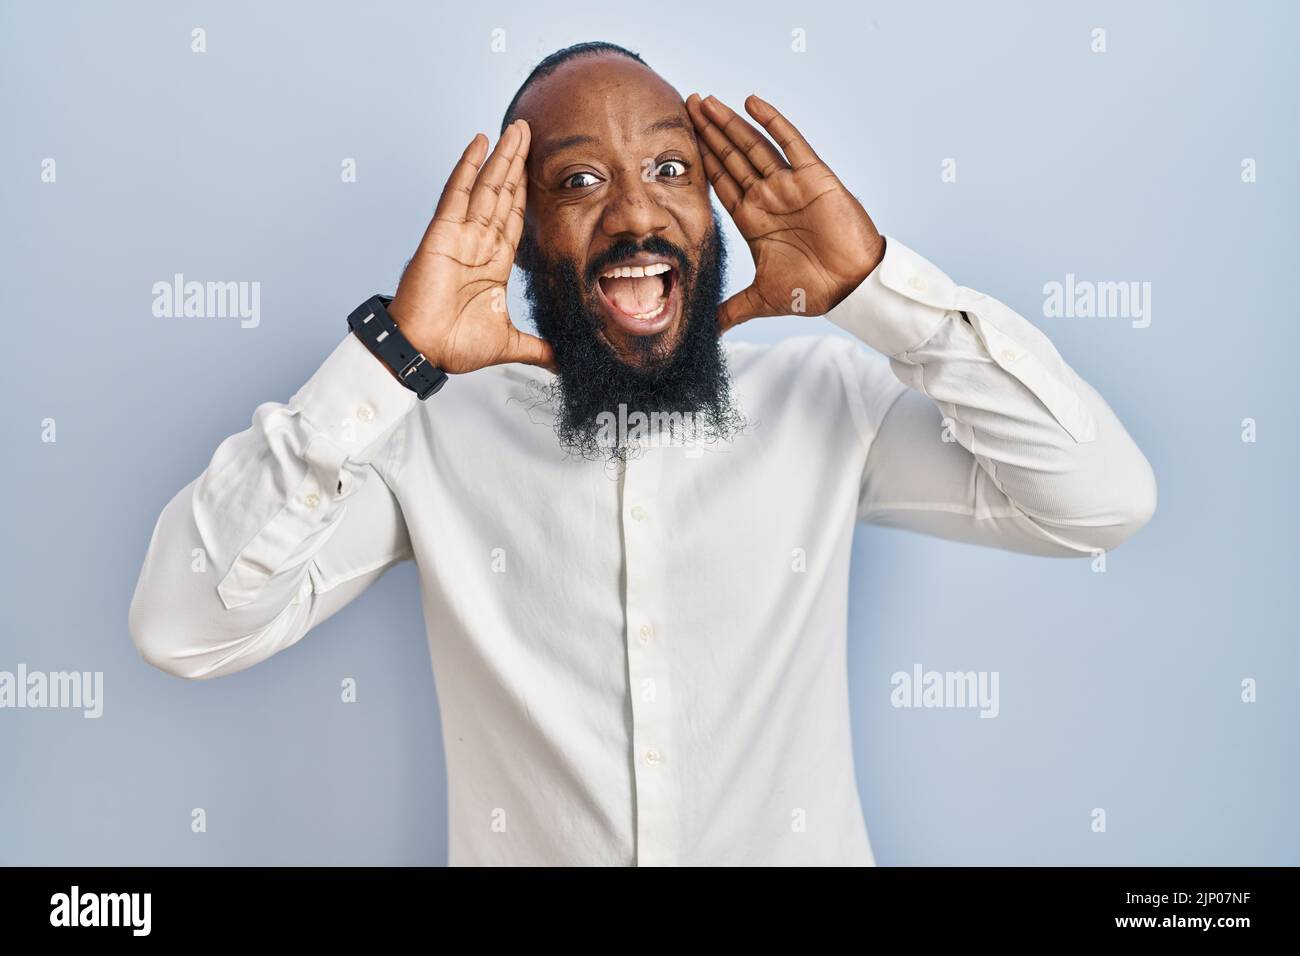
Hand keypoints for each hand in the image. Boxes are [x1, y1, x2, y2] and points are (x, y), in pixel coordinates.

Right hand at [388, 120, 554, 373]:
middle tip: (529, 130)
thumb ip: (537, 348)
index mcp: (493, 264)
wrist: (424, 352)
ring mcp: (459, 235)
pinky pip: (457, 193)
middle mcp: (477, 244)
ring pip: (485, 187)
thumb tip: (563, 362)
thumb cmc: (454, 347)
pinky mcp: (441, 233)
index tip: (539, 167)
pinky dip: (468, 166)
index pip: (515, 219)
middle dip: (517, 163)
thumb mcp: (509, 345)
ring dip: (501, 157)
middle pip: (502, 194)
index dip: (526, 192)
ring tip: (515, 129)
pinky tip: (479, 143)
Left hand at [685, 93, 884, 331]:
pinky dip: (772, 122)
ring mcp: (789, 185)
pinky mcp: (813, 177)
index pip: (720, 183)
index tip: (678, 141)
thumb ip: (732, 310)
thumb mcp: (761, 299)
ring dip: (729, 123)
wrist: (851, 287)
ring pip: (753, 145)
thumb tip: (707, 331)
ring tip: (706, 101)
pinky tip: (751, 102)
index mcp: (753, 220)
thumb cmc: (812, 291)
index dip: (701, 162)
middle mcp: (767, 198)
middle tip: (686, 104)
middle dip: (709, 133)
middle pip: (731, 157)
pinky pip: (790, 142)